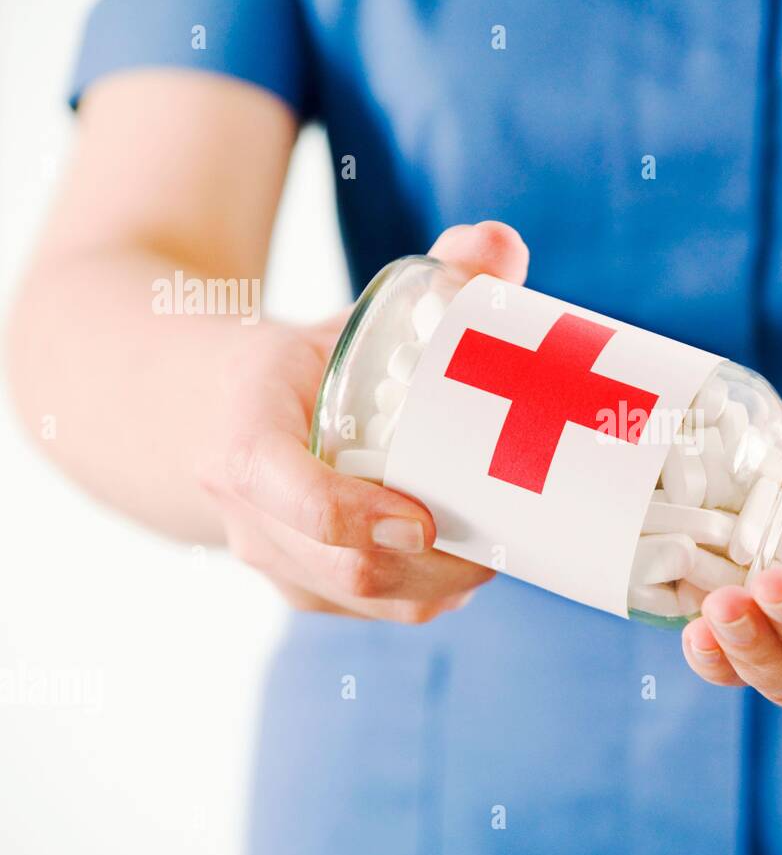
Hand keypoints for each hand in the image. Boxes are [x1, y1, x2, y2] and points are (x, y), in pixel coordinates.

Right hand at [198, 221, 529, 622]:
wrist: (206, 418)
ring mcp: (271, 559)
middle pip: (341, 567)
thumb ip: (431, 274)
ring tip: (500, 546)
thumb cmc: (297, 365)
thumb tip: (503, 242)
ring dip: (438, 585)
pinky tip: (470, 565)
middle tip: (501, 534)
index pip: (284, 488)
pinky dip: (426, 594)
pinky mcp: (299, 588)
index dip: (356, 517)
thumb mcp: (344, 315)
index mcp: (245, 432)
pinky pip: (367, 612)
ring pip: (362, 600)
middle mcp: (247, 512)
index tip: (426, 517)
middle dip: (430, 565)